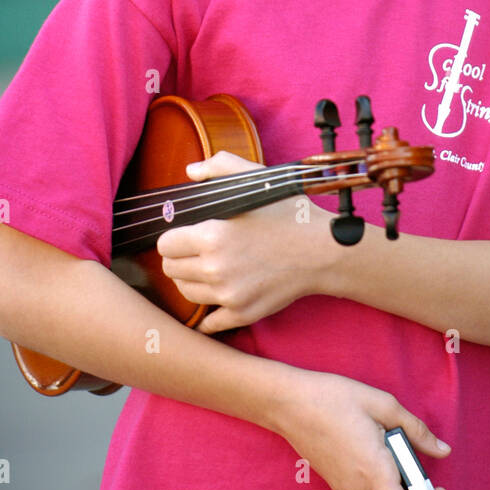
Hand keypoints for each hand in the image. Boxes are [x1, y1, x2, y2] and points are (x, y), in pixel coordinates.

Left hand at [157, 150, 334, 332]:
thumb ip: (219, 166)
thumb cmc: (290, 213)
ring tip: (207, 269)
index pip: (165, 245)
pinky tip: (214, 300)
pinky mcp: (242, 313)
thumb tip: (191, 170)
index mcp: (212, 236)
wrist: (324, 251)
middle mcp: (215, 269)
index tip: (185, 235)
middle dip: (179, 258)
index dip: (173, 237)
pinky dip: (207, 315)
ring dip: (191, 280)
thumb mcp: (257, 178)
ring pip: (186, 293)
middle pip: (171, 270)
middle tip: (195, 252)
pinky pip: (209, 322)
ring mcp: (229, 296)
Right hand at [274, 371, 449, 489]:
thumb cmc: (333, 398)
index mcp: (373, 469)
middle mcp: (358, 488)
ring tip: (398, 456)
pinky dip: (382, 486)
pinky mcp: (338, 485)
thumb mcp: (382, 404)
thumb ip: (416, 430)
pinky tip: (378, 452)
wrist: (289, 404)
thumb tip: (442, 450)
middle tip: (426, 486)